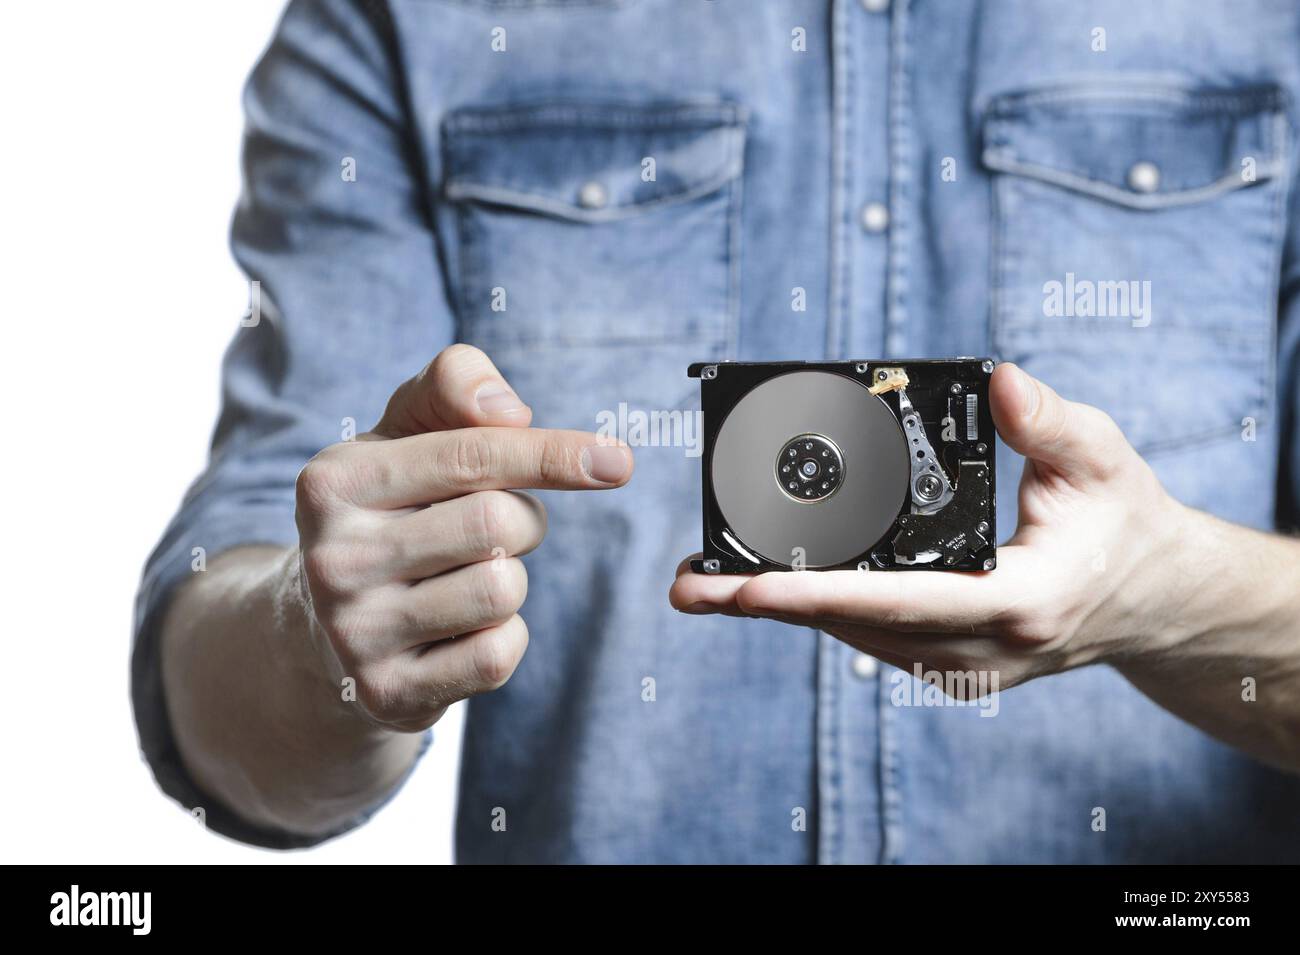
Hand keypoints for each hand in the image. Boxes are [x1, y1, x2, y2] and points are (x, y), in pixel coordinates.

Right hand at [295, 344, 632, 730]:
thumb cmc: (394, 506)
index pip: (471, 456)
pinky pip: (497, 655)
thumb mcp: (407, 431)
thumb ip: (454, 385)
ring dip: (511, 578)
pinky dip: (503, 636)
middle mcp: (332, 558)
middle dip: (523, 520)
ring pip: (503, 590)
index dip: (554, 455)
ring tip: (464, 575)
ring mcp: (353, 632)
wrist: (325, 624)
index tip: (617, 461)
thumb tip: (509, 412)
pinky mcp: (386, 691)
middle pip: (498, 523)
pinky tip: (459, 628)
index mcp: (335, 481)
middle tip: (492, 528)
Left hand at [670, 363, 1191, 691]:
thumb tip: (996, 380)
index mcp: (1018, 603)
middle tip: (687, 585)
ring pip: (851, 638)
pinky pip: (867, 639)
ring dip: (780, 609)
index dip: (814, 592)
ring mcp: (961, 668)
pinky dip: (816, 611)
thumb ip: (1048, 421)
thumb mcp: (1102, 459)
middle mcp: (979, 650)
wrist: (1152, 598)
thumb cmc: (1123, 523)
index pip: (897, 601)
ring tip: (705, 583)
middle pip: (852, 627)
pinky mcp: (947, 667)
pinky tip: (766, 587)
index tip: (744, 584)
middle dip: (764, 604)